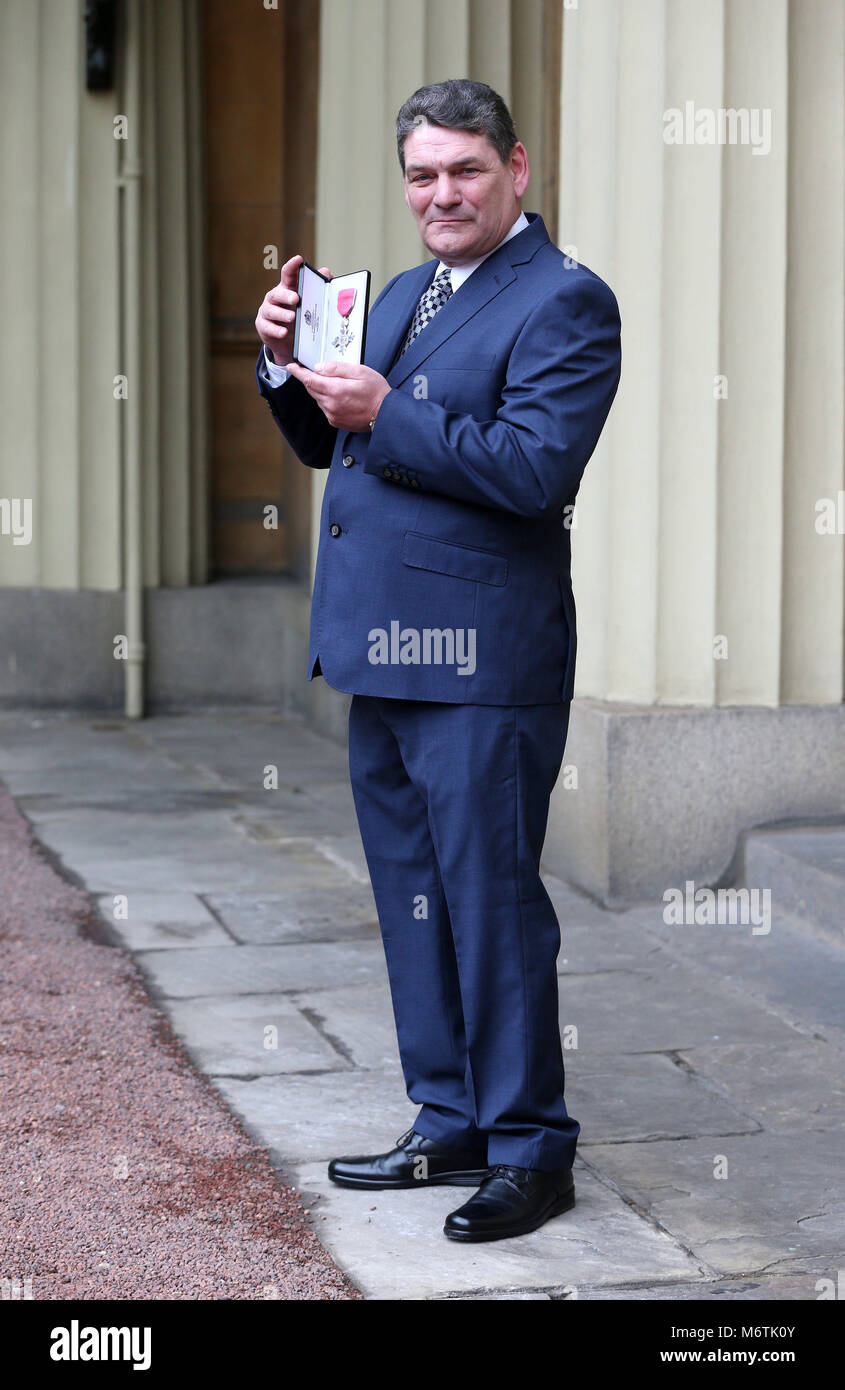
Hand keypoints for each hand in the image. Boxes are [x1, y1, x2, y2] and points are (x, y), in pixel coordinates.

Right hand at [255, 254, 331, 368]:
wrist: (287, 341)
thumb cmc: (298, 317)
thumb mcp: (308, 302)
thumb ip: (316, 287)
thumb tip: (327, 272)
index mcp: (286, 289)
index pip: (288, 274)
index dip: (292, 266)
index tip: (299, 260)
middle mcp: (274, 298)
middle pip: (278, 293)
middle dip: (286, 295)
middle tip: (296, 298)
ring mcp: (267, 311)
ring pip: (271, 310)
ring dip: (282, 314)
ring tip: (292, 317)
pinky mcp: (263, 326)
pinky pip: (268, 328)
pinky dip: (276, 330)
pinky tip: (283, 332)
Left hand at [284, 360, 390, 432]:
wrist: (385, 413)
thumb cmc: (376, 392)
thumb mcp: (359, 371)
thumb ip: (337, 368)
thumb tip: (319, 367)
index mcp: (335, 390)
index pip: (309, 379)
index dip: (298, 372)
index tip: (291, 366)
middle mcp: (331, 404)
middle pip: (312, 388)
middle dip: (311, 379)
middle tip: (319, 371)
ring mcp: (332, 415)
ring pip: (318, 398)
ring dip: (321, 389)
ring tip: (337, 385)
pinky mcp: (335, 421)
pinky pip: (325, 407)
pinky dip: (327, 400)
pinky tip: (340, 396)